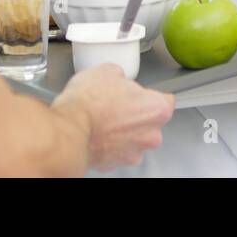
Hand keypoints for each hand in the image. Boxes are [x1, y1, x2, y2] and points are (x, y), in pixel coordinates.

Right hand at [52, 63, 174, 170]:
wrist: (70, 129)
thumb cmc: (90, 102)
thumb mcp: (107, 71)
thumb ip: (120, 76)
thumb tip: (116, 79)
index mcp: (156, 109)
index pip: (166, 100)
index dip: (148, 94)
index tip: (139, 93)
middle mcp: (151, 135)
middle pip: (149, 122)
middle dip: (135, 114)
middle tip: (115, 103)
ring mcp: (134, 153)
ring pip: (133, 139)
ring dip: (121, 131)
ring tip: (101, 118)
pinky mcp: (115, 165)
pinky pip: (116, 151)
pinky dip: (107, 144)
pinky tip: (95, 132)